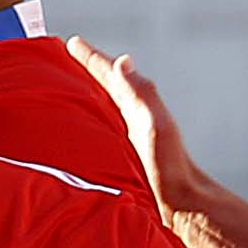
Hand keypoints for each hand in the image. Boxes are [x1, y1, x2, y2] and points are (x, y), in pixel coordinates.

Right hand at [64, 36, 219, 219]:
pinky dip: (87, 119)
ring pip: (102, 106)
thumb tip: (124, 62)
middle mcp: (131, 117)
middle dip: (87, 70)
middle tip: (66, 57)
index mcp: (136, 105)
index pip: (110, 73)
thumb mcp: (156, 126)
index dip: (91, 57)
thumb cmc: (169, 169)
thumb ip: (143, 94)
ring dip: (87, 93)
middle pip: (105, 85)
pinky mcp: (121, 155)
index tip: (72, 42)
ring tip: (68, 86)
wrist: (180, 204)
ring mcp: (127, 135)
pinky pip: (99, 128)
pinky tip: (79, 127)